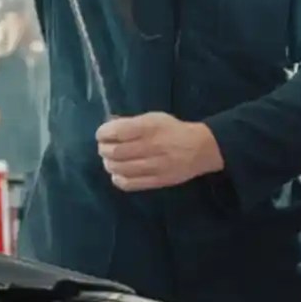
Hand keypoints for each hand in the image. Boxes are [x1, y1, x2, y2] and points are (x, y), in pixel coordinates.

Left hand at [96, 112, 224, 191]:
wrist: (200, 148)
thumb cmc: (173, 130)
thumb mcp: (153, 118)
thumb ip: (131, 122)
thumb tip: (108, 125)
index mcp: (149, 127)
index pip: (117, 132)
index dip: (103, 134)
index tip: (100, 135)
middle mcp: (151, 146)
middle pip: (115, 151)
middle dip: (104, 149)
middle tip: (103, 148)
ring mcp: (154, 166)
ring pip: (120, 168)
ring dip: (109, 164)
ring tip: (110, 161)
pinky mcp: (157, 181)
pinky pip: (130, 183)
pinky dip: (118, 179)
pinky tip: (117, 174)